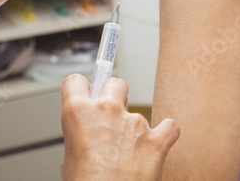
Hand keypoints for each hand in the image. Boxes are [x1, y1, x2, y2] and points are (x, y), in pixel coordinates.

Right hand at [61, 75, 179, 180]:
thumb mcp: (69, 158)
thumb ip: (80, 136)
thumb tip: (90, 138)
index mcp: (78, 113)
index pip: (75, 81)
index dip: (81, 89)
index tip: (86, 94)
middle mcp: (107, 110)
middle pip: (115, 83)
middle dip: (115, 96)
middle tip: (111, 118)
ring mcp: (135, 123)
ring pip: (140, 112)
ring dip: (135, 128)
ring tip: (128, 154)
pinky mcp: (157, 140)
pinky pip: (169, 128)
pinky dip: (165, 135)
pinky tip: (155, 148)